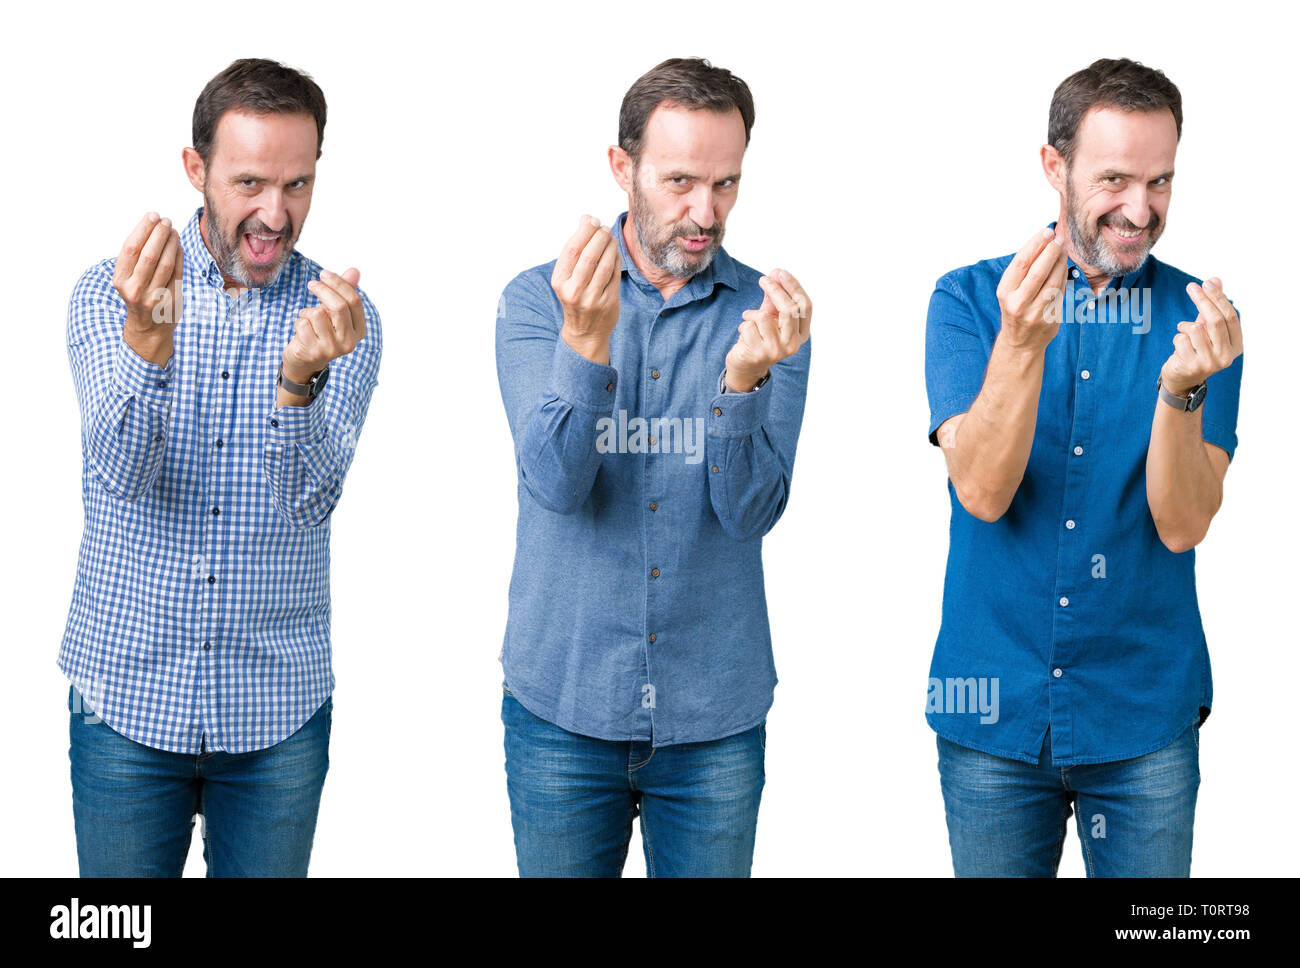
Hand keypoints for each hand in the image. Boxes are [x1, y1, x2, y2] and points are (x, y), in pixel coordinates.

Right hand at [113, 212, 182, 333]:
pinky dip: (179, 256)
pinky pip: (177, 273)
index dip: (143, 229)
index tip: (152, 216)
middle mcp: (135, 289)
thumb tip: (153, 227)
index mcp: (120, 280)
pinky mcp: (171, 301)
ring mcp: (154, 297)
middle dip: (159, 233)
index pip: (131, 248)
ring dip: (171, 243)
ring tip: (173, 230)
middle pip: (150, 255)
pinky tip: (179, 245)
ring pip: (166, 263)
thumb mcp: (128, 278)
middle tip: (166, 220)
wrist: (148, 328)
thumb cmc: (138, 294)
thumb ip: (137, 257)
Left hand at [282, 267, 366, 383]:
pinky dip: (299, 322)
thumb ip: (345, 292)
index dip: (339, 284)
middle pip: (339, 306)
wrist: (305, 361)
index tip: (324, 274)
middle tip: (311, 284)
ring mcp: (332, 349)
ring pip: (318, 314)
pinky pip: (303, 324)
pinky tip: (302, 330)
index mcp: (359, 331)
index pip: (354, 301)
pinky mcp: (313, 351)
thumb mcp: (335, 312)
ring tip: (307, 319)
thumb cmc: (322, 331)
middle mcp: (349, 342)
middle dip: (323, 290)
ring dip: (308, 311)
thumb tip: (354, 271)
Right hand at [551, 215, 620, 363]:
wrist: (585, 333)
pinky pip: (615, 275)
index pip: (572, 250)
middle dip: (599, 236)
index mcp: (560, 282)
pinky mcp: (608, 302)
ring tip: (610, 237)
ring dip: (610, 246)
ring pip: (605, 264)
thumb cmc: (575, 298)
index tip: (591, 220)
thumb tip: (585, 219)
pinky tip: (615, 252)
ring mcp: (592, 298)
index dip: (584, 231)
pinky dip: (616, 259)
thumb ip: (575, 251)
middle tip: (604, 228)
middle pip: (589, 255)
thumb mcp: (566, 278)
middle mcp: (574, 291)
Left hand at [724, 269, 810, 390]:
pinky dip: (744, 325)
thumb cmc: (760, 338)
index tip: (780, 272)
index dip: (793, 287)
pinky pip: (749, 327)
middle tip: (763, 279)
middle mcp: (793, 344)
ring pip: (764, 317)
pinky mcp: (759, 354)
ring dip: (752, 314)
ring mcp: (776, 351)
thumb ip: (774, 299)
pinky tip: (744, 334)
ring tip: (749, 320)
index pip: (805, 306)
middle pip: (790, 310)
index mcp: (801, 334)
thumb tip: (775, 274)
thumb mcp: (770, 317)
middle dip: (775, 290)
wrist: (746, 366)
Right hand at [995, 227, 1066, 352]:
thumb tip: (1044, 241)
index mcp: (1005, 292)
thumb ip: (1023, 270)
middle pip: (1037, 271)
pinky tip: (1063, 266)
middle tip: (1058, 239)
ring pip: (1052, 281)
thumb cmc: (1016, 308)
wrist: (1021, 342)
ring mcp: (1034, 312)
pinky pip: (1060, 292)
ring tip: (1063, 249)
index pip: (1021, 262)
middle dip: (1050, 251)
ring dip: (1060, 262)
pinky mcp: (1050, 318)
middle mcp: (1017, 303)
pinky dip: (1063, 276)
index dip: (1036, 244)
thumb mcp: (1010, 291)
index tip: (1046, 232)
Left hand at [1160, 277, 1242, 396]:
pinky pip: (1180, 340)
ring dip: (1185, 326)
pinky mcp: (1190, 366)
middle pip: (1215, 321)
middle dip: (1202, 300)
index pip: (1230, 317)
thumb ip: (1213, 306)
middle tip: (1191, 286)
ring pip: (1195, 329)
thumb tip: (1215, 279)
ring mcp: (1208, 363)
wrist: (1183, 379)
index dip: (1218, 298)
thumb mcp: (1209, 328)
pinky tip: (1179, 346)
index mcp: (1236, 346)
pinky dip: (1177, 337)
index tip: (1207, 283)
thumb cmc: (1198, 348)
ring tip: (1184, 332)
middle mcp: (1225, 356)